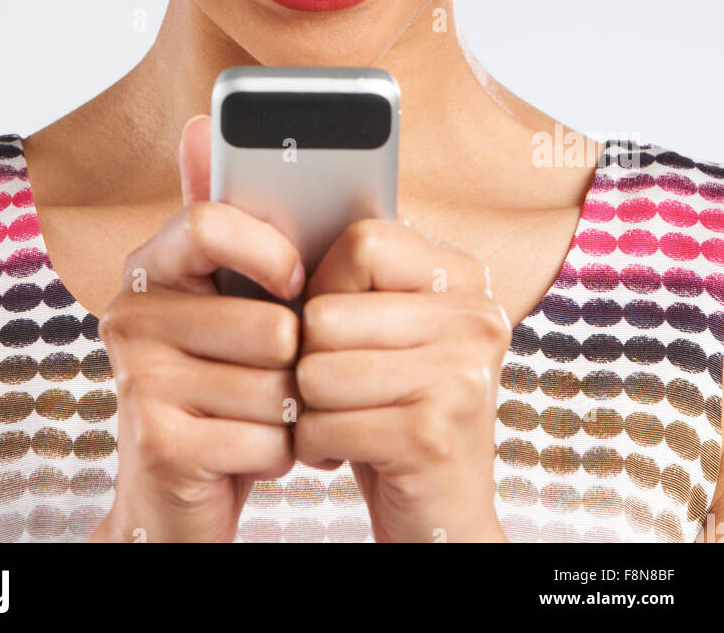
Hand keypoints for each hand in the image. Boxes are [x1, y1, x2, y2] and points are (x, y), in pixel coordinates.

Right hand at [90, 115, 302, 542]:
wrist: (176, 500)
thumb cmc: (218, 385)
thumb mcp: (224, 296)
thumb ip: (225, 215)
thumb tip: (197, 123)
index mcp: (150, 268)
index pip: (208, 222)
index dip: (269, 252)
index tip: (296, 282)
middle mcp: (130, 315)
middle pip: (266, 320)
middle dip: (293, 361)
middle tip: (273, 376)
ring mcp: (138, 381)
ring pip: (275, 384)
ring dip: (289, 413)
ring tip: (261, 415)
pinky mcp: (159, 443)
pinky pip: (267, 437)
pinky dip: (278, 455)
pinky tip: (248, 453)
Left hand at [293, 219, 511, 542]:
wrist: (445, 519)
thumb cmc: (395, 411)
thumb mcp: (384, 332)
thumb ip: (353, 278)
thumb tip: (262, 218)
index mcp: (464, 279)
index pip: (362, 243)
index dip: (322, 285)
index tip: (330, 324)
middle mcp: (474, 319)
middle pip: (327, 313)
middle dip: (309, 360)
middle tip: (337, 389)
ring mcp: (459, 377)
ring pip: (316, 371)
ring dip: (309, 408)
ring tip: (342, 418)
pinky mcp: (431, 436)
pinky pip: (322, 424)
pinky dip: (316, 445)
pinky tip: (346, 450)